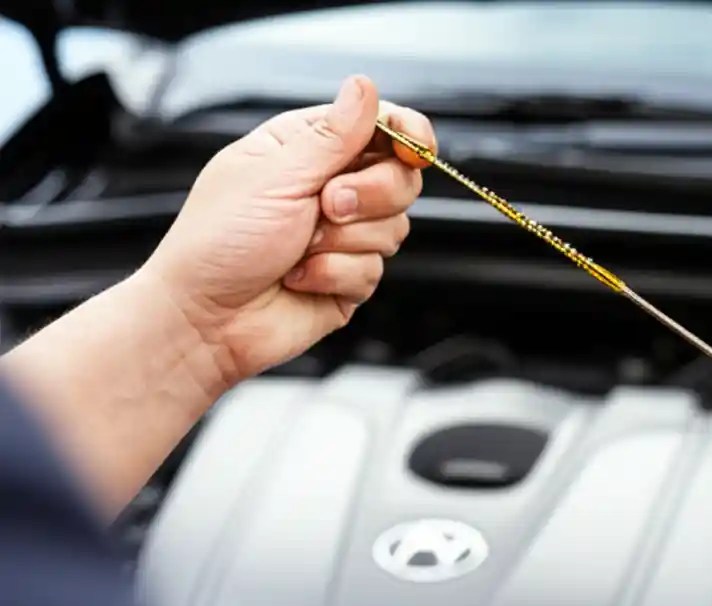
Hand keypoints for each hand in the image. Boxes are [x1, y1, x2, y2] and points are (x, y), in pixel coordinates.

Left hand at [141, 74, 435, 386]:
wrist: (203, 319)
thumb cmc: (218, 241)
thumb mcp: (275, 176)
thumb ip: (331, 137)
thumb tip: (364, 87)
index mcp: (307, 148)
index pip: (379, 126)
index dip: (408, 134)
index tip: (415, 149)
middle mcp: (330, 187)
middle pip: (400, 177)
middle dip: (371, 194)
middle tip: (328, 206)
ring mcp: (343, 235)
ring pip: (393, 228)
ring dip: (343, 242)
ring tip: (298, 249)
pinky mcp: (349, 277)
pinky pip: (375, 270)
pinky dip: (335, 275)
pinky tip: (298, 278)